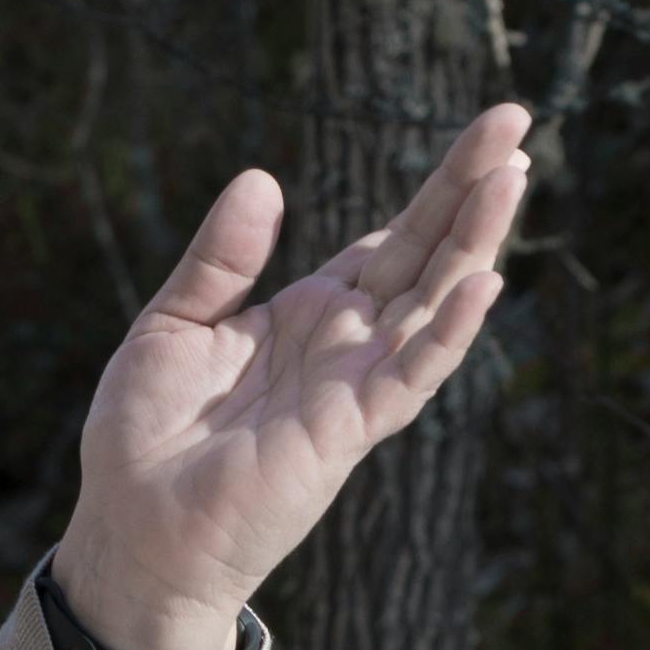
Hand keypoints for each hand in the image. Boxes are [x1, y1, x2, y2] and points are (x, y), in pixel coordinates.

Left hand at [51, 103, 532, 649]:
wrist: (132, 532)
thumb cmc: (147, 438)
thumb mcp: (175, 323)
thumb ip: (222, 258)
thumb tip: (263, 178)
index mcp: (313, 313)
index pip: (393, 237)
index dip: (440, 185)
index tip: (492, 130)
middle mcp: (349, 343)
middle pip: (426, 252)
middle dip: (471, 188)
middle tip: (517, 118)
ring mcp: (355, 385)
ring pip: (433, 302)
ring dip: (474, 240)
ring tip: (513, 175)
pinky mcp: (347, 429)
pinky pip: (411, 375)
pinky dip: (449, 331)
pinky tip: (484, 282)